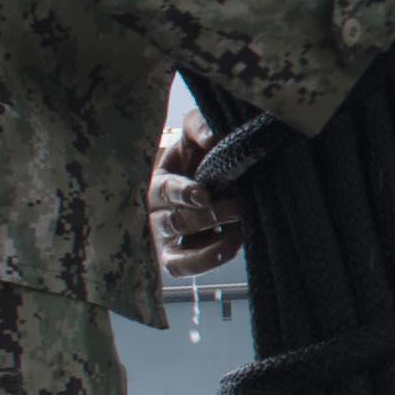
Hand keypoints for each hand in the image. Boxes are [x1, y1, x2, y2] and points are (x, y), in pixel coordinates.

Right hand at [149, 116, 241, 278]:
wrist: (212, 176)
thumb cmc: (198, 156)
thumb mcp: (196, 134)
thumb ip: (200, 126)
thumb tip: (212, 136)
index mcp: (159, 182)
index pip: (165, 191)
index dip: (184, 193)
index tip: (204, 194)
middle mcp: (157, 213)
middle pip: (176, 222)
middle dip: (208, 217)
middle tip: (238, 206)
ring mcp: (165, 238)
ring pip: (178, 251)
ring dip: (209, 245)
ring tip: (236, 234)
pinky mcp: (177, 257)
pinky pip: (182, 268)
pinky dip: (205, 262)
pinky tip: (229, 249)